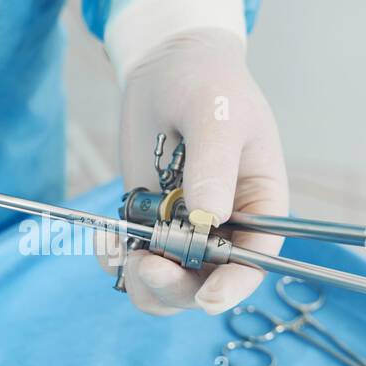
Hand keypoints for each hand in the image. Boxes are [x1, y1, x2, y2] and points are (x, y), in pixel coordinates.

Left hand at [108, 27, 288, 314]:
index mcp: (260, 208)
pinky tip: (105, 237)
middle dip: (176, 285)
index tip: (208, 298)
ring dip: (142, 281)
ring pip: (167, 286)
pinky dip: (116, 260)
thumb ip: (213, 164)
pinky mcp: (147, 226)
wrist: (166, 67)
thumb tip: (208, 217)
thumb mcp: (216, 116)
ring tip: (120, 249)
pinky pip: (133, 264)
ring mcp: (184, 231)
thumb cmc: (207, 82)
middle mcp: (225, 228)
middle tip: (145, 264)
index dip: (235, 286)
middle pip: (207, 284)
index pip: (256, 261)